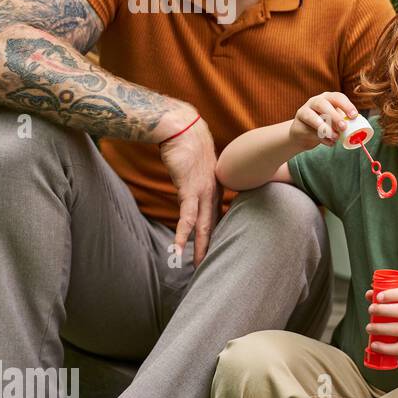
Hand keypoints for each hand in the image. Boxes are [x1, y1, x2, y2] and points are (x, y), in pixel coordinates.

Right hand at [158, 109, 219, 267]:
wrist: (183, 130)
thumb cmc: (188, 147)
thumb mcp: (196, 170)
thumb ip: (196, 184)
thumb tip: (191, 193)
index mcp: (216, 191)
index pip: (218, 219)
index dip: (217, 236)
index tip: (217, 252)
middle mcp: (213, 194)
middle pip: (215, 227)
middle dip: (213, 248)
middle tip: (213, 267)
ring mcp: (203, 193)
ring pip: (204, 226)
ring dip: (200, 247)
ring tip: (199, 265)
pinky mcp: (189, 190)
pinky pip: (187, 216)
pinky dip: (183, 233)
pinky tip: (178, 248)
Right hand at [290, 91, 357, 148]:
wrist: (303, 134)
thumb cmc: (325, 125)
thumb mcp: (335, 122)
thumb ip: (344, 122)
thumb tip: (357, 128)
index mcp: (328, 98)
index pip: (337, 97)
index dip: (346, 105)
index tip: (354, 116)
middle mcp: (315, 101)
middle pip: (323, 104)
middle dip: (334, 116)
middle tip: (343, 127)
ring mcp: (304, 111)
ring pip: (313, 117)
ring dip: (326, 129)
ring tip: (335, 137)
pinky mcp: (297, 124)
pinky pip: (309, 131)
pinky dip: (321, 138)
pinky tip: (329, 142)